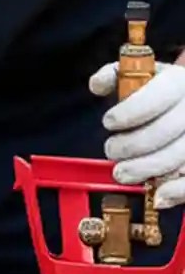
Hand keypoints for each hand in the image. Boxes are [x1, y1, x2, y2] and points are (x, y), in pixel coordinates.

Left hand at [90, 60, 184, 207]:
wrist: (182, 108)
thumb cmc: (157, 93)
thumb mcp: (139, 76)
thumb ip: (115, 76)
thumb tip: (97, 84)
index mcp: (180, 83)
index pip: (161, 95)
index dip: (132, 111)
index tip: (109, 122)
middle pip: (167, 130)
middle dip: (132, 145)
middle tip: (112, 151)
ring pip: (180, 155)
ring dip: (147, 169)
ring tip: (122, 173)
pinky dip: (178, 191)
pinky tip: (158, 197)